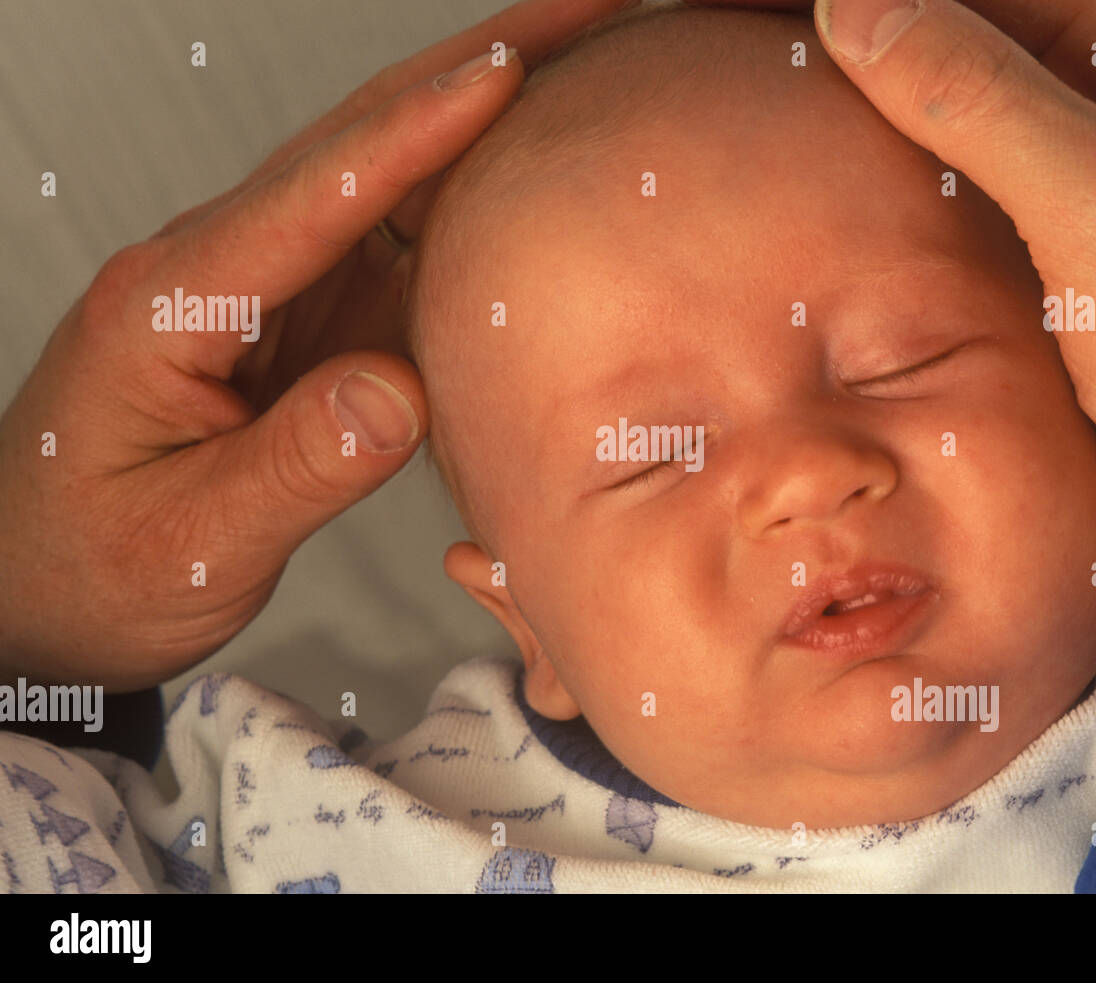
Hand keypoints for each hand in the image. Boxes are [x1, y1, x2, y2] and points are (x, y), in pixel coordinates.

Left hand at [0, 0, 632, 689]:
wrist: (43, 593)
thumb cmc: (92, 567)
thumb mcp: (191, 538)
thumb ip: (297, 465)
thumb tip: (402, 395)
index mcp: (174, 304)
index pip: (313, 196)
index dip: (417, 128)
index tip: (509, 70)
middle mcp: (221, 271)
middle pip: (360, 145)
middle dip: (475, 69)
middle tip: (585, 11)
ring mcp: (265, 292)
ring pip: (386, 182)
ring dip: (484, 123)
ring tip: (584, 75)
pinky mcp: (300, 324)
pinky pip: (395, 254)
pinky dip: (471, 213)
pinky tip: (531, 189)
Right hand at [706, 0, 1095, 631]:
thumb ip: (982, 98)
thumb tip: (859, 10)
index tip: (739, 1)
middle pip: (955, 29)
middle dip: (846, 31)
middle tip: (730, 35)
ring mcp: (1083, 176)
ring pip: (946, 103)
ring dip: (856, 97)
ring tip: (762, 94)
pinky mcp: (1051, 253)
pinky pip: (950, 186)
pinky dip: (881, 175)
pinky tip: (824, 185)